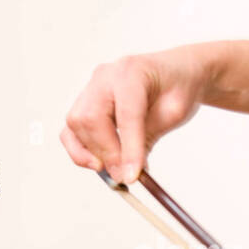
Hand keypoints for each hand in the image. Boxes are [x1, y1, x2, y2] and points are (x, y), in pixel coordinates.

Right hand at [60, 46, 211, 183]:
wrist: (174, 73)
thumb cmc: (176, 88)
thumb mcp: (173, 113)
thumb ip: (147, 138)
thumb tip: (127, 172)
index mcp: (132, 72)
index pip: (126, 114)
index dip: (128, 148)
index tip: (132, 176)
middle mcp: (106, 76)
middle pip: (92, 118)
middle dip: (107, 153)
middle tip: (125, 176)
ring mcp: (91, 87)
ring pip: (76, 124)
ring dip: (92, 153)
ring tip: (115, 169)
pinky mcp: (85, 102)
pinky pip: (71, 129)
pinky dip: (80, 150)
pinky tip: (97, 163)